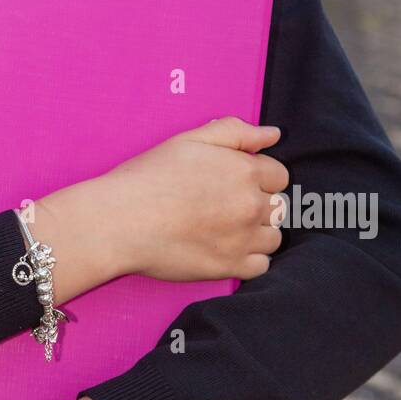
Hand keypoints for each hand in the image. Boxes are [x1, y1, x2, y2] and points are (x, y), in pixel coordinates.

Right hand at [38, 116, 287, 287]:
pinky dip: (249, 258)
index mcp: (246, 171)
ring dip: (257, 231)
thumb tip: (273, 134)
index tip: (233, 181)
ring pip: (273, 237)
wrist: (121, 220)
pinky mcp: (230, 267)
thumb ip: (236, 132)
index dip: (257, 175)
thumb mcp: (191, 139)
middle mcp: (251, 206)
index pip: (278, 175)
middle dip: (258, 203)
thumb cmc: (150, 176)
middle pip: (277, 206)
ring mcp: (243, 240)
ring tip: (224, 227)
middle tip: (223, 204)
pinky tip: (225, 248)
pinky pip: (261, 266)